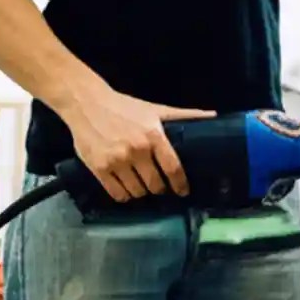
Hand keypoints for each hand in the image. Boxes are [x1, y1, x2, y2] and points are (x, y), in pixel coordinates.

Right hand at [63, 87, 215, 201]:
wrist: (87, 104)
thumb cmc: (124, 107)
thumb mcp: (155, 109)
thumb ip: (184, 115)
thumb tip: (213, 116)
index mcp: (153, 135)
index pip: (172, 167)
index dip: (180, 183)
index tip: (183, 191)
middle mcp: (137, 150)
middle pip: (155, 184)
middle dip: (159, 188)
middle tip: (159, 187)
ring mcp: (117, 161)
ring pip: (137, 191)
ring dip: (141, 192)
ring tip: (142, 186)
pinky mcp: (99, 168)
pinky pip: (117, 194)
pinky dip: (124, 195)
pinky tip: (126, 189)